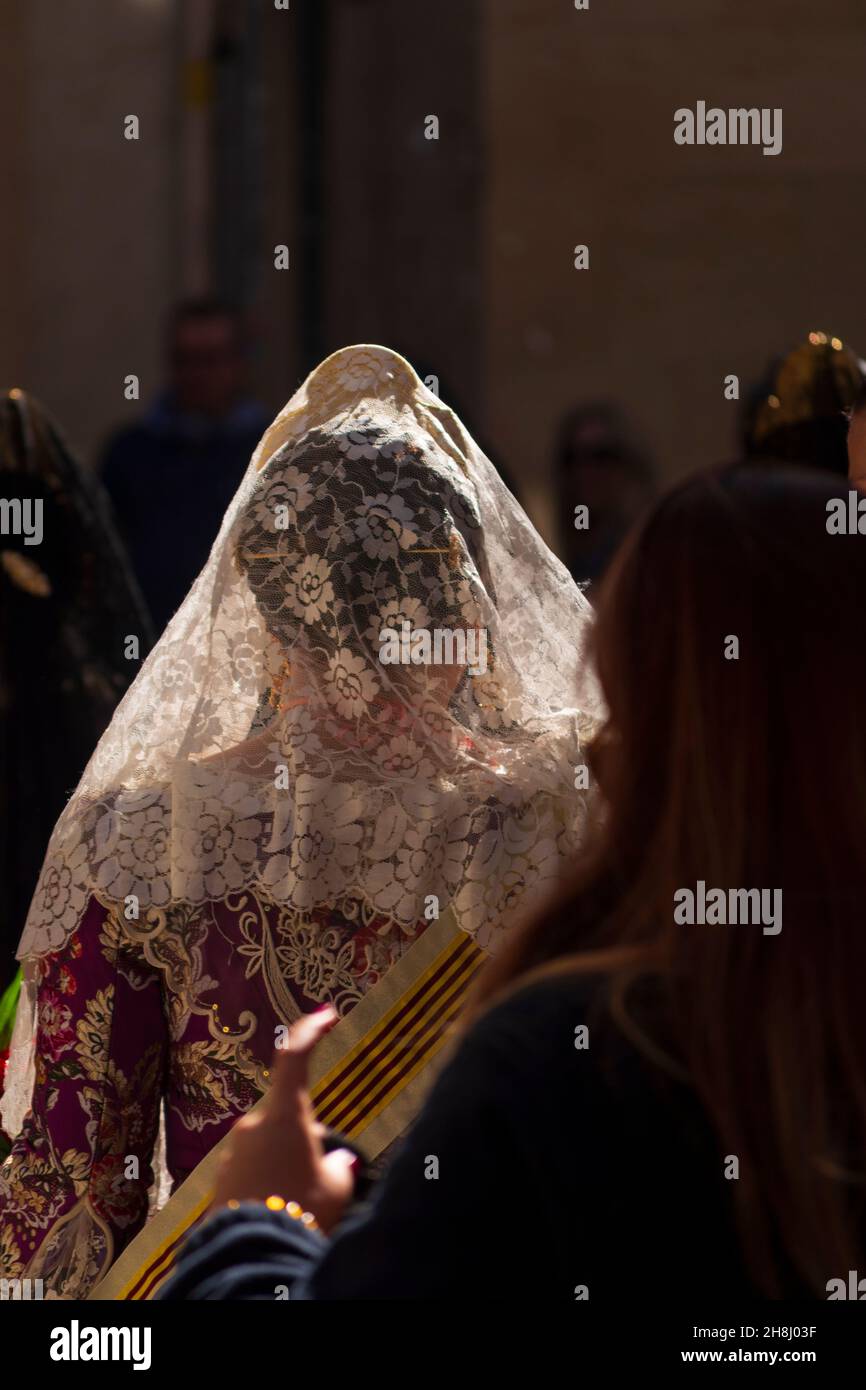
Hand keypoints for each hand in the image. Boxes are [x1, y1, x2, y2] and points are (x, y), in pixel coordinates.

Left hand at [210, 1005, 357, 1232]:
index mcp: (284, 1116)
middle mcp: (253, 1126)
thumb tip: (337, 1162)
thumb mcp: (336, 1189)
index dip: (311, 1032)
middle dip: (304, 1142)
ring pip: (269, 1149)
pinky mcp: (221, 1180)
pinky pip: (252, 1174)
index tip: (326, 1015)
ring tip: (301, 1206)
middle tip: (321, 1181)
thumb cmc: (299, 1211)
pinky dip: (268, 1187)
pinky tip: (280, 1213)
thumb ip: (338, 1167)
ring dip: (285, 1168)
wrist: (251, 1253)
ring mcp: (233, 1153)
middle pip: (287, 1119)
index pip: (295, 1058)